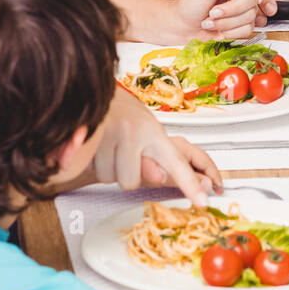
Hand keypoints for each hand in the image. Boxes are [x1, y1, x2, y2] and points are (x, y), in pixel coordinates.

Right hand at [93, 86, 223, 202]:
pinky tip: (96, 144)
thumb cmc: (123, 113)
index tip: (203, 201)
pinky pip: (91, 169)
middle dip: (126, 173)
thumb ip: (158, 157)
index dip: (190, 184)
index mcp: (153, 131)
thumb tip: (163, 176)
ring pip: (110, 178)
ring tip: (110, 144)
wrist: (94, 88)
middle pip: (131, 181)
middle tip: (124, 152)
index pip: (176, 163)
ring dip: (108, 167)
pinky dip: (91, 162)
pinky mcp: (86, 138)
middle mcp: (133, 131)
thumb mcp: (147, 131)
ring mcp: (109, 134)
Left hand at [172, 0, 276, 39]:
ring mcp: (241, 10)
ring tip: (211, 19)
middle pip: (255, 1)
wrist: (181, 26)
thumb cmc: (189, 3)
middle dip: (232, 9)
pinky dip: (230, 31)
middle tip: (214, 10)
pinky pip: (248, 30)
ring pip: (252, 17)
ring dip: (227, 22)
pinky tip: (218, 28)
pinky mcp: (240, 26)